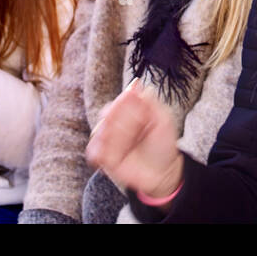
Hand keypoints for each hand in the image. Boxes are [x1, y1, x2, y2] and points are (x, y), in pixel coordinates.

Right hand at [86, 80, 183, 201]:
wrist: (163, 172)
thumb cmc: (164, 144)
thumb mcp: (164, 119)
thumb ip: (150, 101)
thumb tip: (136, 83)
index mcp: (131, 112)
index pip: (120, 101)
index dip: (124, 101)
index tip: (131, 101)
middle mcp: (117, 124)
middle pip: (107, 114)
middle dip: (120, 119)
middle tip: (137, 125)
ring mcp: (109, 140)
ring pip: (99, 131)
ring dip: (113, 135)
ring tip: (129, 142)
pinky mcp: (104, 157)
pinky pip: (93, 150)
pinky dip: (100, 149)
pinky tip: (114, 152)